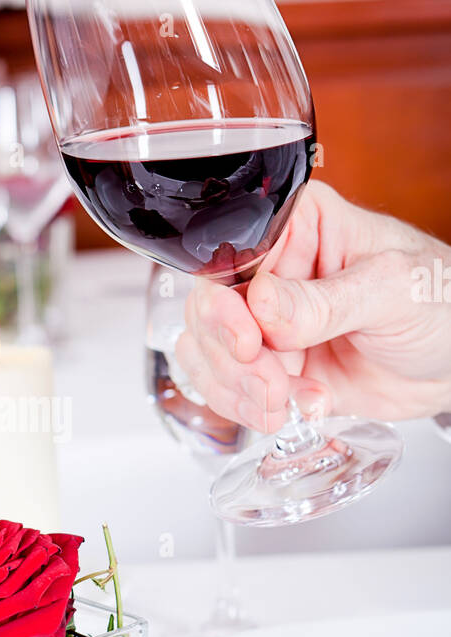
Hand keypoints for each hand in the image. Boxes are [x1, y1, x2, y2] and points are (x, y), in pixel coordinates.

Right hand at [176, 182, 450, 432]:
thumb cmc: (441, 301)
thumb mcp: (391, 290)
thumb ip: (325, 301)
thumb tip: (262, 306)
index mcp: (297, 226)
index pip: (232, 257)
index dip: (227, 304)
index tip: (250, 342)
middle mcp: (272, 271)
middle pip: (208, 310)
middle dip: (235, 358)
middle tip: (274, 384)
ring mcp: (266, 323)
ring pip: (208, 354)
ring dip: (241, 389)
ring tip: (289, 403)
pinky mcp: (271, 369)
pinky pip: (229, 389)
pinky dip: (252, 409)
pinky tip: (298, 409)